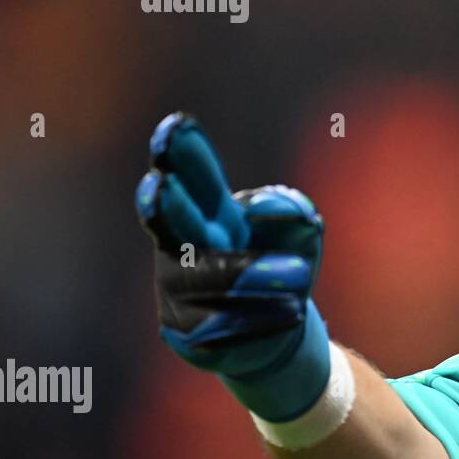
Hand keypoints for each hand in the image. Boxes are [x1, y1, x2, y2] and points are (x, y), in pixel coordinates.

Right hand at [134, 112, 331, 421]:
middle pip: (171, 222)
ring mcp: (176, 290)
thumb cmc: (281, 262)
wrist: (278, 327)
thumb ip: (289, 211)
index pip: (196, 177)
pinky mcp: (186, 332)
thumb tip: (261, 209)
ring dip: (253, 274)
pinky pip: (222, 320)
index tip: (173, 126)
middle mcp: (181, 245)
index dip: (182, 153)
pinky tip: (290, 312)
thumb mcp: (299, 231)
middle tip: (158, 186)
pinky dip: (263, 314)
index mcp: (210, 211)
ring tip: (300, 274)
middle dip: (165, 204)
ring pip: (208, 276)